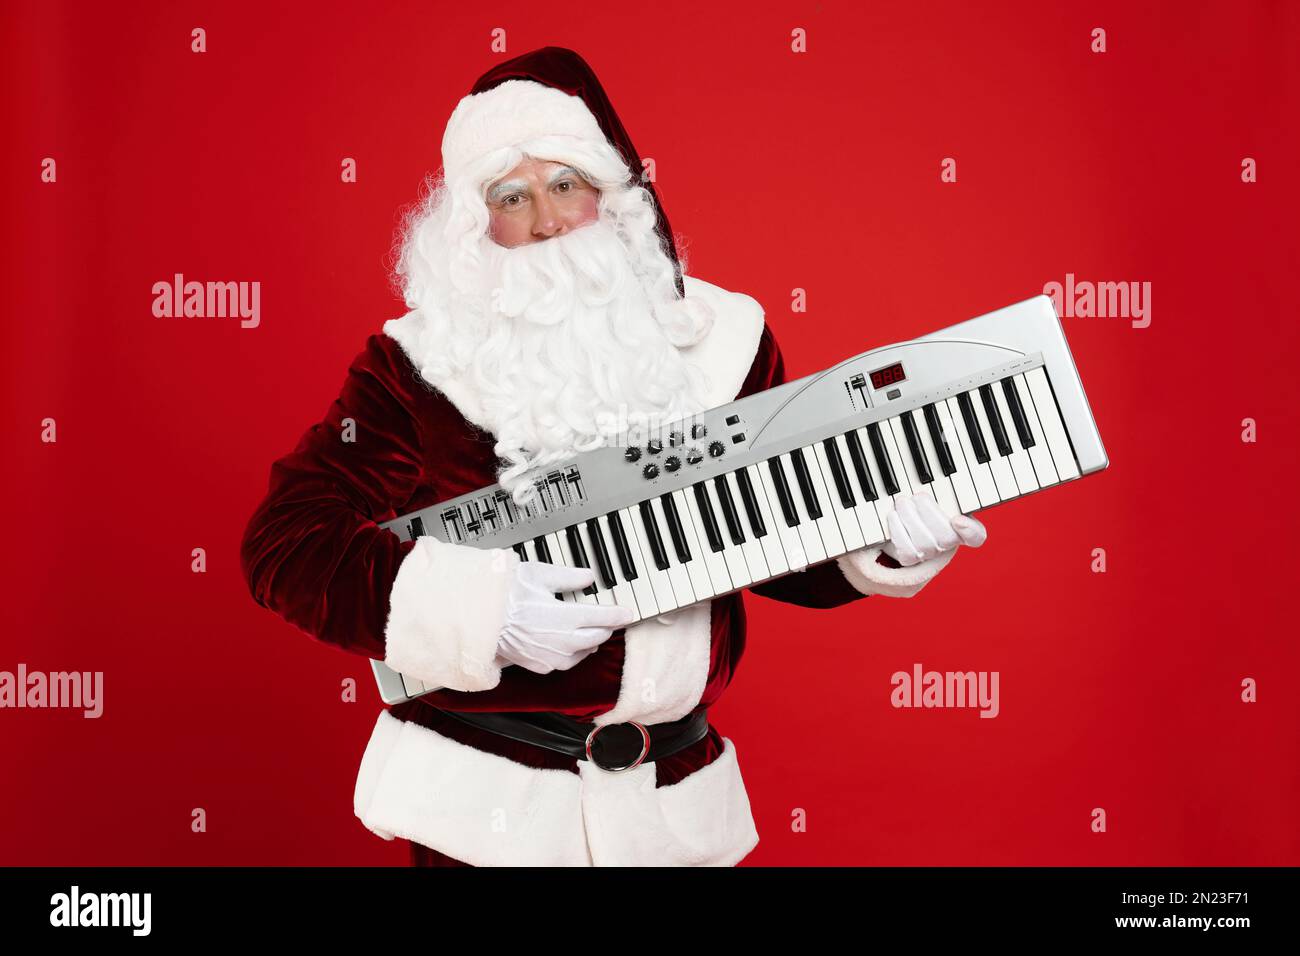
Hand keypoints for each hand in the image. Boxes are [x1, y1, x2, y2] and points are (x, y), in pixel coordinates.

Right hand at [493, 561, 636, 674]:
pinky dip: (572, 656)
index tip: (627, 613)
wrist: (475, 615)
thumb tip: (588, 577)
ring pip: (580, 654)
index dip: (618, 614)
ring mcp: (547, 655)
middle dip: (606, 629)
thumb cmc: (503, 593)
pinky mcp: (535, 664)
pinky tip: (571, 650)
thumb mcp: (539, 574)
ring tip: (595, 635)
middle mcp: (559, 640)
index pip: (601, 617)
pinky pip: (562, 664)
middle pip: (594, 637)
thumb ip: (568, 576)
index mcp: (563, 616)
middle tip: (613, 621)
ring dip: (591, 644)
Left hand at [881, 492, 986, 566]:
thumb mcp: (938, 494)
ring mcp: (929, 553)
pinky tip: (894, 515)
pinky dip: (898, 530)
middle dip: (930, 513)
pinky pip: (906, 550)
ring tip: (902, 502)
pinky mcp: (909, 559)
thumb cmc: (924, 504)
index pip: (977, 536)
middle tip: (919, 496)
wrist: (899, 520)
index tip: (957, 519)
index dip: (970, 531)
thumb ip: (949, 491)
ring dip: (910, 518)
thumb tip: (951, 494)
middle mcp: (948, 543)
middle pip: (947, 538)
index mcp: (963, 526)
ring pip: (924, 544)